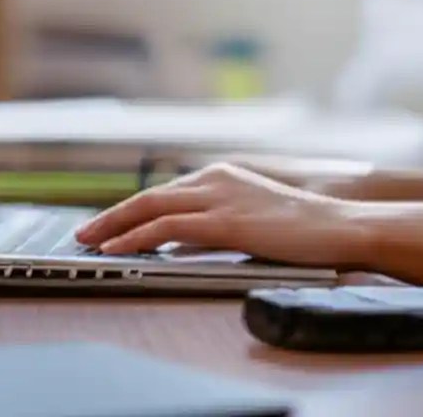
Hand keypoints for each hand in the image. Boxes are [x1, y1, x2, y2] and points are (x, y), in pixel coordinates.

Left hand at [74, 163, 369, 266]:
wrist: (340, 226)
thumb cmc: (305, 230)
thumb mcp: (253, 218)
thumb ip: (216, 222)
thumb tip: (180, 241)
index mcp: (223, 174)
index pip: (165, 192)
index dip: (132, 209)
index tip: (107, 223)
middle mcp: (215, 178)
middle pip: (149, 196)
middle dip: (111, 215)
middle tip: (83, 232)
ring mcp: (219, 197)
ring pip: (150, 208)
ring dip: (113, 226)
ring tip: (88, 242)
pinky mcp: (224, 220)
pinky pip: (166, 227)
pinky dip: (135, 237)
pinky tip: (117, 248)